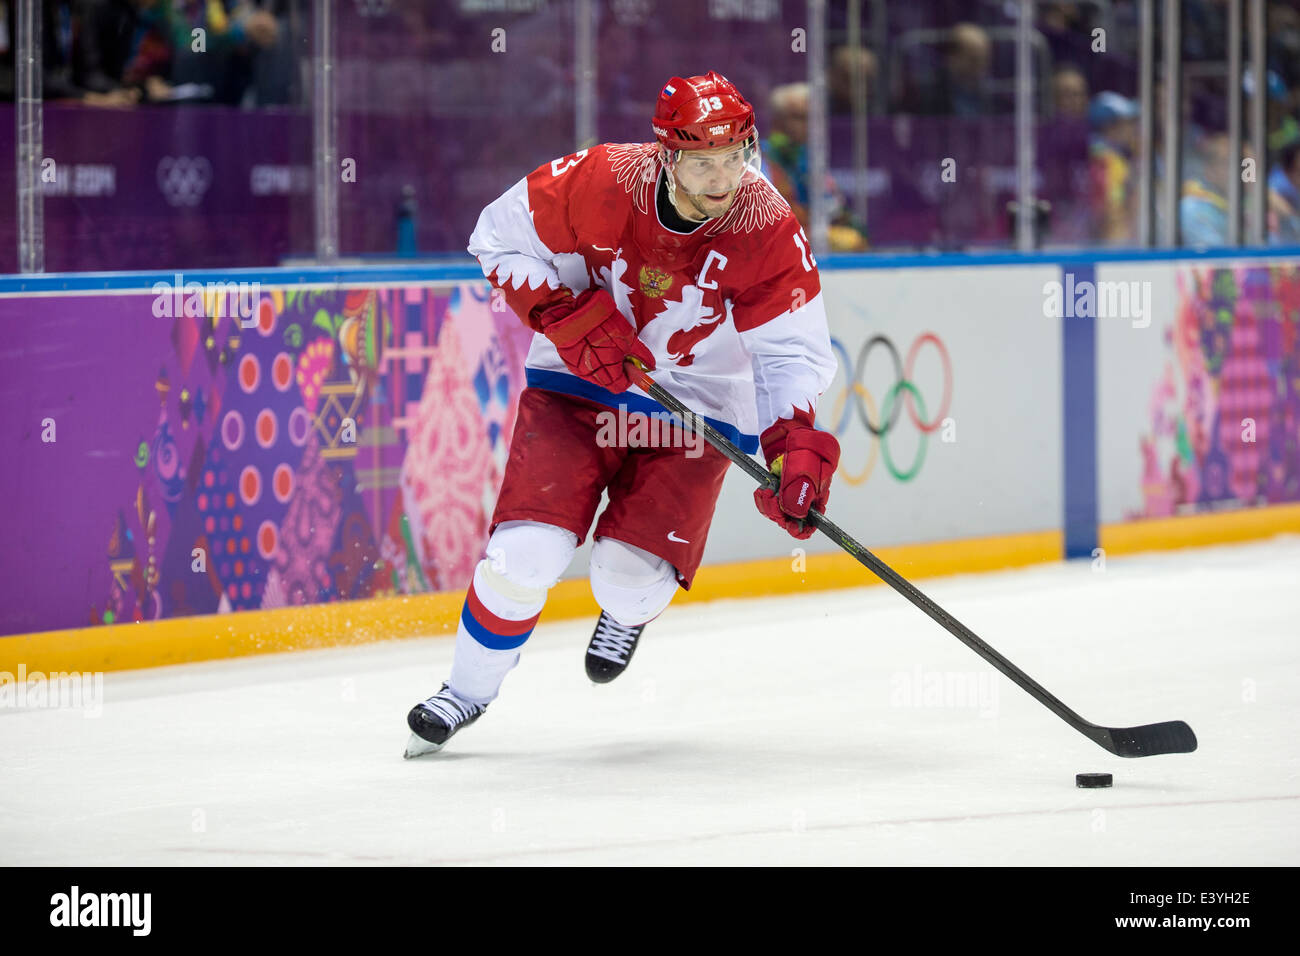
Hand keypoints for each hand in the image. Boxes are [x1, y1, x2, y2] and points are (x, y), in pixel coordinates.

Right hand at [537, 288, 655, 392]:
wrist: (574, 313)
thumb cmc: (601, 323)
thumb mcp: (628, 337)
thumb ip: (641, 355)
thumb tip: (650, 365)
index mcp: (609, 371)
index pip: (621, 386)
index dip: (628, 377)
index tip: (630, 366)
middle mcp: (593, 374)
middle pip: (609, 382)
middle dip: (616, 371)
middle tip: (617, 355)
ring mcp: (580, 370)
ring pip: (597, 376)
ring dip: (602, 366)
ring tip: (603, 347)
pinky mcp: (570, 363)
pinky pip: (584, 368)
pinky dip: (590, 361)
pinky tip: (591, 346)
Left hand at [753, 411, 838, 538]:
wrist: (787, 426)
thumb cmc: (802, 443)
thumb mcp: (803, 467)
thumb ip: (800, 492)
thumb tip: (796, 516)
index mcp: (820, 491)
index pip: (815, 521)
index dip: (801, 528)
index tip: (787, 524)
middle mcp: (807, 494)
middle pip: (794, 519)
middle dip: (780, 514)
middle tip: (770, 499)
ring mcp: (793, 490)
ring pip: (780, 512)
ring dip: (769, 506)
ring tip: (764, 491)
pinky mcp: (780, 486)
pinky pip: (771, 501)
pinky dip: (764, 498)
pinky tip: (762, 489)